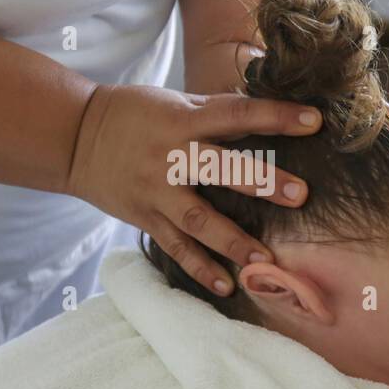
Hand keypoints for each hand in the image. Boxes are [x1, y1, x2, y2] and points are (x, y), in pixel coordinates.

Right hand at [66, 84, 321, 294]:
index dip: (275, 116)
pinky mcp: (145, 217)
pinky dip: (199, 268)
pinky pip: (175, 247)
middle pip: (220, 169)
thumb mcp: (174, 102)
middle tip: (300, 195)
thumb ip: (215, 112)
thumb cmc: (134, 113)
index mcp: (184, 119)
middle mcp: (171, 155)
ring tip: (265, 259)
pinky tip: (225, 286)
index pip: (237, 114)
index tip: (314, 121)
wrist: (74, 137)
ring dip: (232, 241)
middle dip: (260, 182)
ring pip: (198, 219)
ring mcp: (156, 191)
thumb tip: (265, 115)